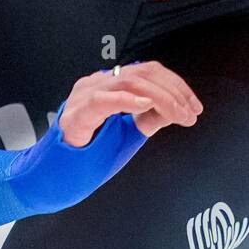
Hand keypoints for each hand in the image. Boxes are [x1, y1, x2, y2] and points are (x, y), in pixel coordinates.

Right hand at [58, 60, 202, 145]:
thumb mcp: (127, 134)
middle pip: (143, 73)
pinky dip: (127, 100)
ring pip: (129, 82)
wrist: (55, 177)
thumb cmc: (87, 155)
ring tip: (177, 114)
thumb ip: (149, 119)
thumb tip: (175, 109)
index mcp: (109, 84)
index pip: (148, 71)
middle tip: (190, 113)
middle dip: (173, 92)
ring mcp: (84, 96)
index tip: (194, 106)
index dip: (176, 85)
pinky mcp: (76, 115)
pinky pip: (103, 100)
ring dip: (160, 98)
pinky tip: (146, 105)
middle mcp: (97, 83)